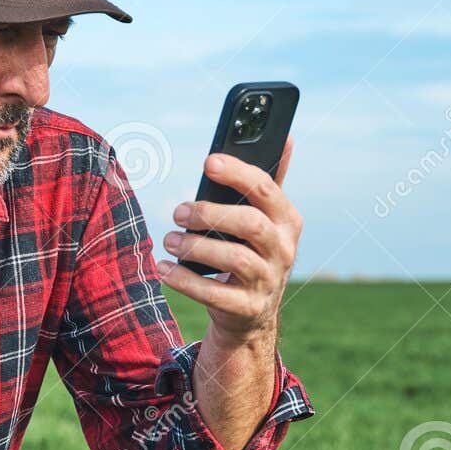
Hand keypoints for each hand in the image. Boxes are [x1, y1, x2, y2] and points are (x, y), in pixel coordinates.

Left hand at [157, 141, 300, 346]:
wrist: (250, 313)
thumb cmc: (251, 251)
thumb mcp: (265, 219)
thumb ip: (268, 182)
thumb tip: (285, 136)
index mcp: (288, 221)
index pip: (266, 191)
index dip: (238, 174)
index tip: (208, 162)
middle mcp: (284, 251)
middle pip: (250, 225)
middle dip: (210, 214)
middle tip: (178, 211)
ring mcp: (267, 282)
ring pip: (233, 260)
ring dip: (194, 247)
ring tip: (169, 240)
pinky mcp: (247, 309)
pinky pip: (214, 294)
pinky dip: (184, 281)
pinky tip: (163, 268)